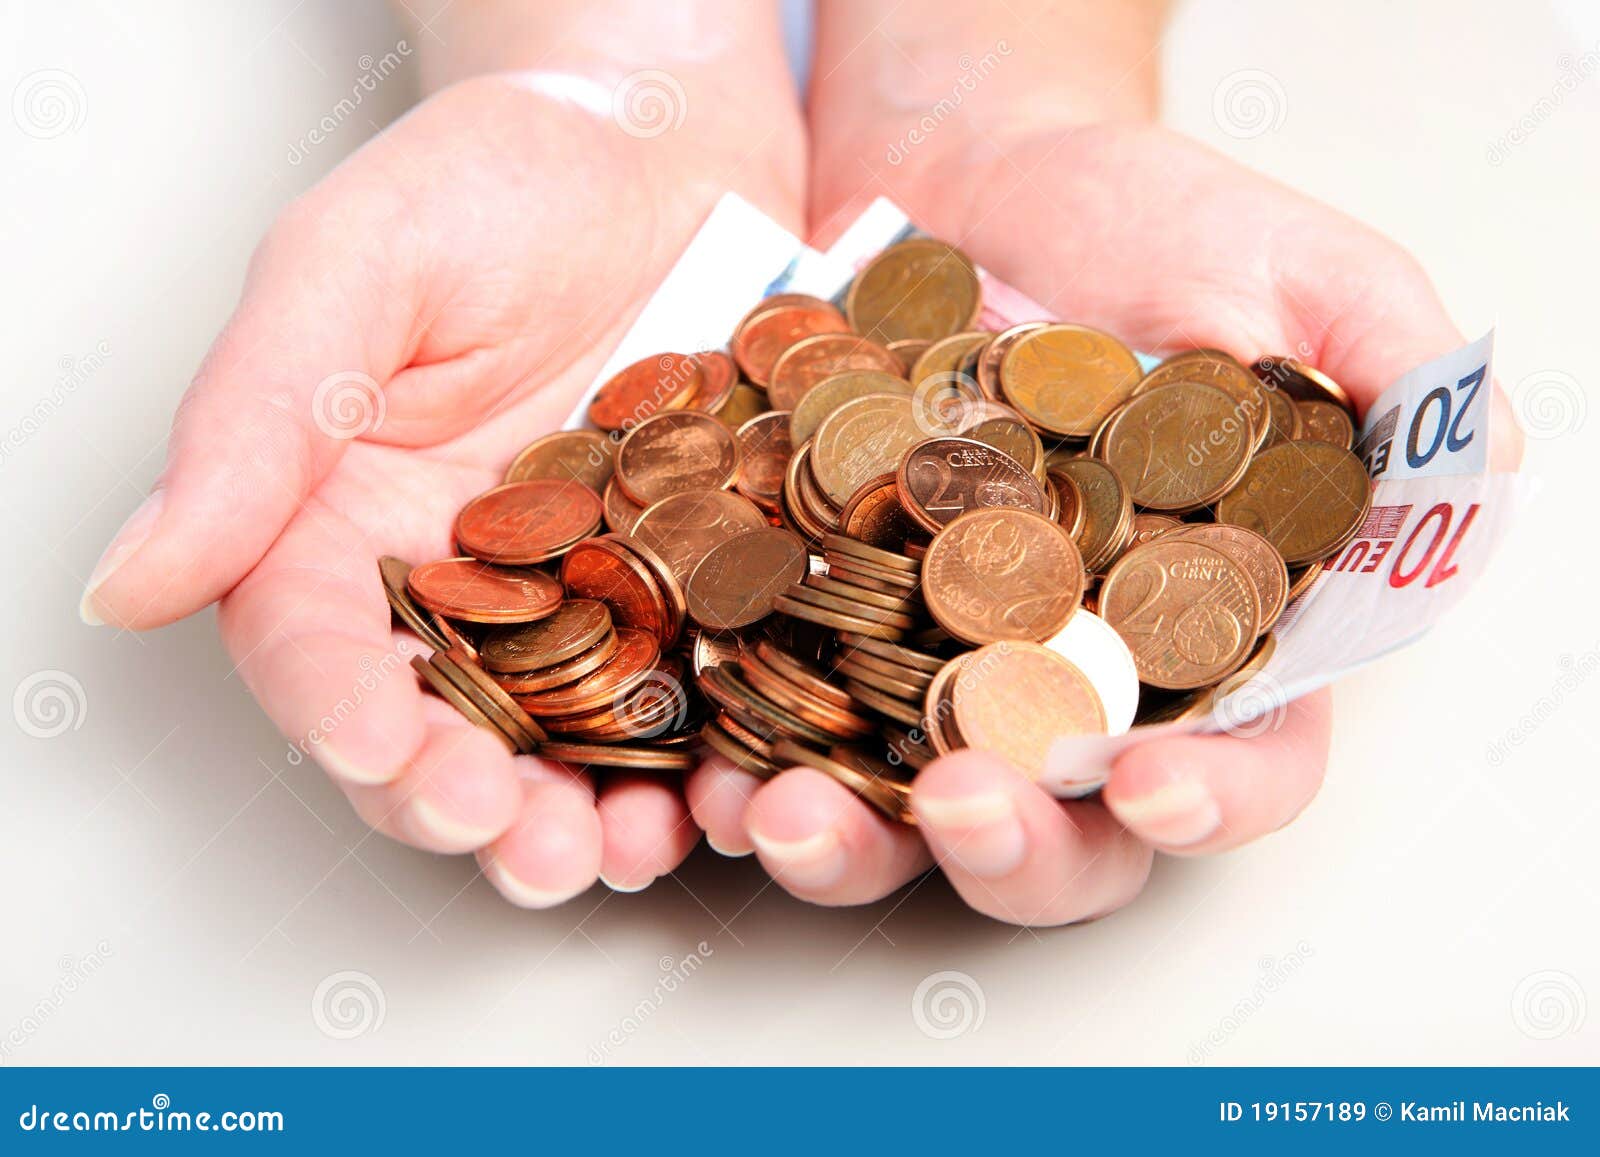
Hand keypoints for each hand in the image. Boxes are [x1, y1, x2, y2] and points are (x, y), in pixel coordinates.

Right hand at [81, 63, 802, 904]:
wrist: (665, 144)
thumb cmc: (497, 176)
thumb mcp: (357, 266)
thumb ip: (254, 419)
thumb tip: (128, 581)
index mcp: (344, 520)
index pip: (316, 649)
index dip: (341, 715)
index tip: (381, 751)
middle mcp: (459, 582)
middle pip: (442, 732)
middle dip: (472, 803)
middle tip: (520, 838)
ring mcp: (584, 599)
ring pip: (569, 745)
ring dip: (591, 816)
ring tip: (623, 845)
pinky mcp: (694, 591)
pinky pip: (698, 694)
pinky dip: (709, 755)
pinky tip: (730, 784)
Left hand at [686, 34, 1522, 921]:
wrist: (970, 173)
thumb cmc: (1144, 220)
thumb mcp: (1294, 272)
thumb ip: (1385, 376)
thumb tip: (1476, 481)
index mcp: (1215, 633)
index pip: (1248, 757)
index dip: (1216, 797)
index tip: (1155, 786)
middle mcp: (1077, 679)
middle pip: (1068, 827)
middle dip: (1019, 845)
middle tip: (964, 806)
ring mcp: (939, 666)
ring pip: (904, 809)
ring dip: (850, 840)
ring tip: (786, 813)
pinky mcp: (823, 625)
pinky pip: (778, 721)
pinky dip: (737, 754)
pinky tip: (700, 762)